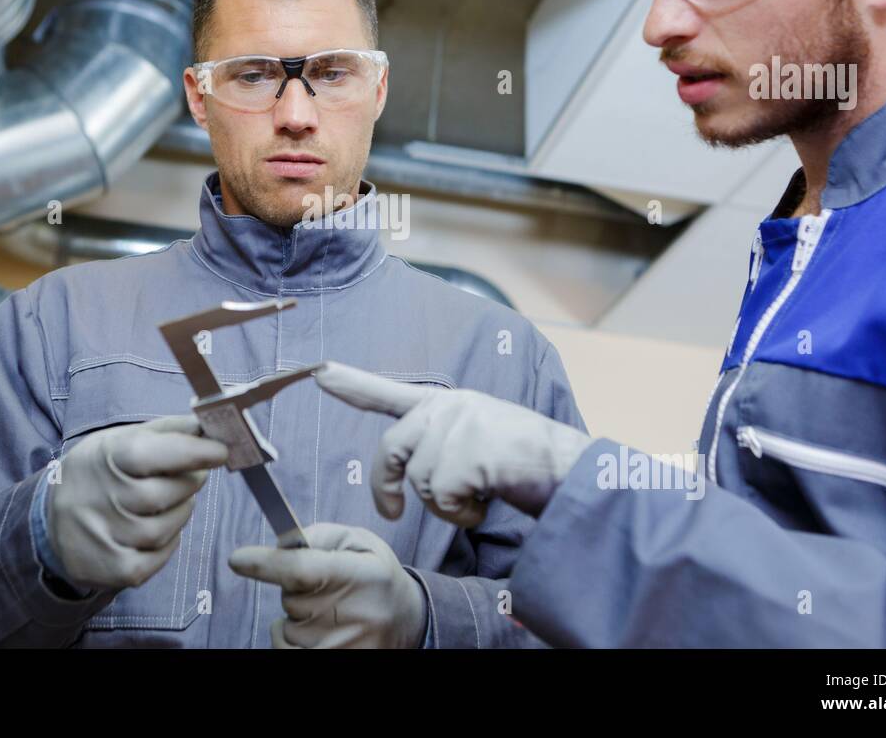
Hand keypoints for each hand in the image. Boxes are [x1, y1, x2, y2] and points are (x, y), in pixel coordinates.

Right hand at [46, 414, 227, 589]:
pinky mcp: (109, 569)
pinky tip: (159, 532)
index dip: (190, 452)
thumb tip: (206, 424)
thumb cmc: (100, 472)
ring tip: (170, 502)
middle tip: (193, 475)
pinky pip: (157, 559)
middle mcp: (98, 498)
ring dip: (180, 513)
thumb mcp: (122, 440)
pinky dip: (168, 545)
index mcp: (103, 458)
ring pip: (164, 529)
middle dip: (190, 483)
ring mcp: (101, 537)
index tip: (220, 451)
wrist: (52, 520)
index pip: (148, 454)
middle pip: (164, 494)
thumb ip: (166, 431)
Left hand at [229, 523, 426, 648]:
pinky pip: (284, 649)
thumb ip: (320, 535)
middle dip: (296, 589)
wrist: (408, 622)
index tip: (239, 559)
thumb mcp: (358, 542)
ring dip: (296, 617)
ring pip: (286, 626)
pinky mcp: (333, 662)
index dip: (266, 563)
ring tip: (330, 612)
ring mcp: (341, 646)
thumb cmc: (376, 576)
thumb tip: (282, 544)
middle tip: (325, 587)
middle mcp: (354, 615)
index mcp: (361, 575)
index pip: (302, 569)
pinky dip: (291, 639)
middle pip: (291, 599)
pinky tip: (317, 633)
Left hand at [314, 362, 588, 526]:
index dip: (351, 384)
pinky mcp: (466, 454)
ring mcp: (455, 428)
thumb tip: (412, 471)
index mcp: (447, 404)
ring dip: (448, 505)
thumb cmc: (525, 461)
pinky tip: (489, 501)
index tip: (316, 371)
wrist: (569, 468)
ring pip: (420, 484)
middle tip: (390, 514)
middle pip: (391, 451)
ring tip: (482, 495)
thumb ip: (442, 442)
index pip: (389, 393)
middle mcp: (446, 408)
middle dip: (385, 488)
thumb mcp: (478, 436)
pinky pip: (444, 499)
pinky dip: (464, 514)